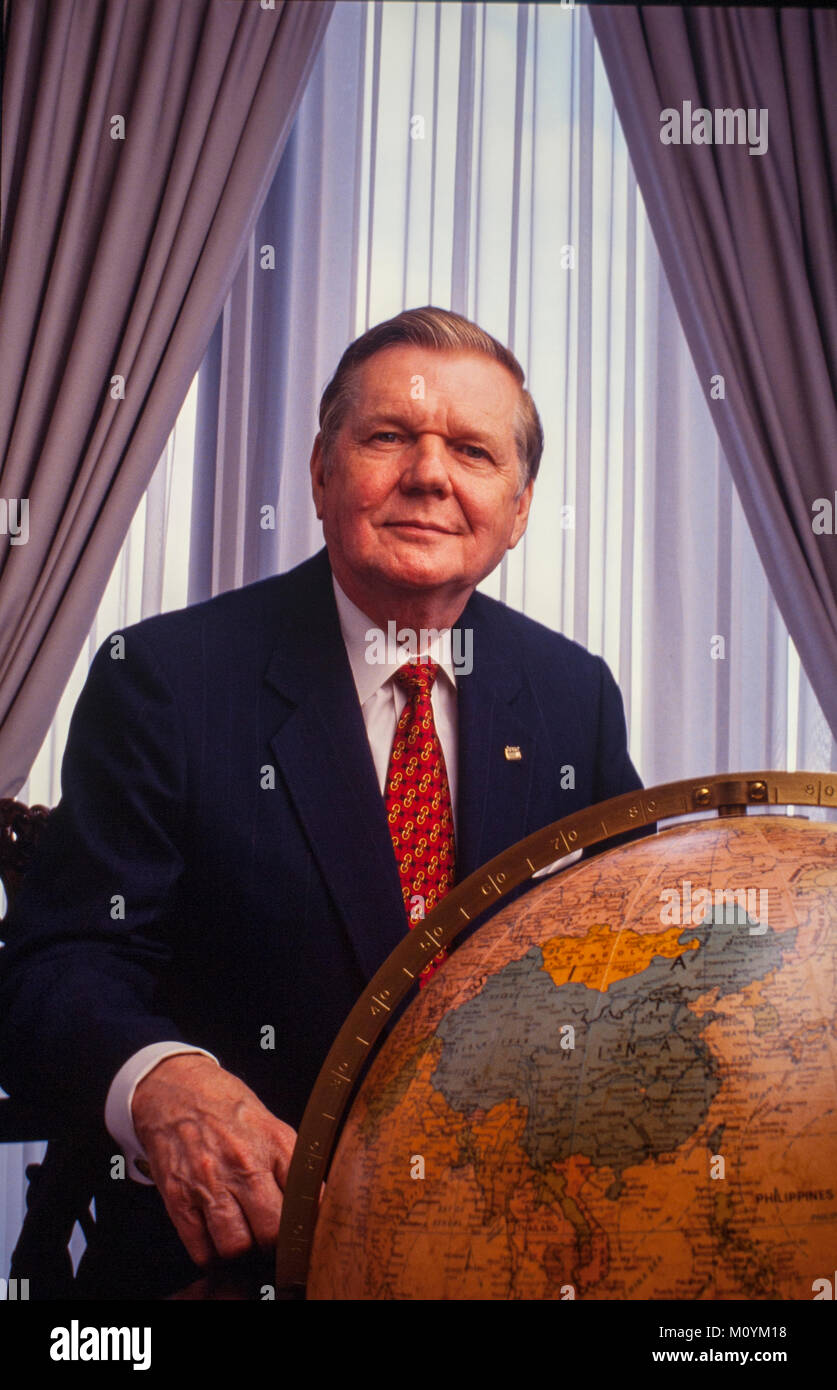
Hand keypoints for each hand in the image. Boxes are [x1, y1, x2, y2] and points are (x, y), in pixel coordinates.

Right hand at [131, 1054, 295, 1266]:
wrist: (174, 1089)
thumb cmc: (225, 1108)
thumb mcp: (270, 1125)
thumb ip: (294, 1164)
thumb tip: (317, 1204)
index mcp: (275, 1143)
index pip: (304, 1201)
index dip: (306, 1226)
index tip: (304, 1233)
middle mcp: (244, 1163)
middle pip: (271, 1231)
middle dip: (273, 1243)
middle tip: (270, 1238)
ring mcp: (209, 1182)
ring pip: (236, 1247)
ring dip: (242, 1251)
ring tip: (243, 1238)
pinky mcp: (179, 1198)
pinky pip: (201, 1249)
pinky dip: (212, 1255)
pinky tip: (217, 1239)